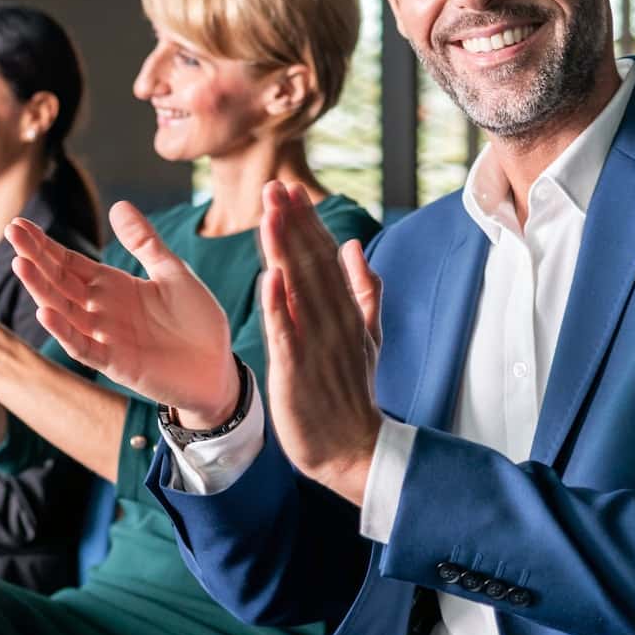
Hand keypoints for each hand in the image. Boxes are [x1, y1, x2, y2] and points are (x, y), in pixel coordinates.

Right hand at [7, 199, 238, 425]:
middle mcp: (101, 310)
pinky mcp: (116, 363)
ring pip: (64, 311)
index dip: (45, 245)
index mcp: (113, 286)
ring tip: (19, 265)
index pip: (70, 262)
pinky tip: (45, 313)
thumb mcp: (173, 272)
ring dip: (41, 289)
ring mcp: (105, 337)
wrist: (218, 368)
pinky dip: (64, 331)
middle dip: (35, 257)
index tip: (19, 224)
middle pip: (60, 281)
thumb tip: (118, 205)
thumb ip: (144, 243)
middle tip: (10, 231)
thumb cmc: (197, 321)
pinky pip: (83, 347)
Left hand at [259, 182, 383, 504]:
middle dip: (292, 224)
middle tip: (274, 186)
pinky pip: (287, 332)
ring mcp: (317, 345)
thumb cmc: (352, 391)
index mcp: (346, 312)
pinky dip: (278, 305)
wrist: (354, 448)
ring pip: (299, 289)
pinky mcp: (298, 371)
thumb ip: (363, 290)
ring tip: (269, 214)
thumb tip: (356, 246)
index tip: (289, 190)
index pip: (325, 258)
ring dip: (284, 250)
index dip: (307, 223)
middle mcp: (334, 322)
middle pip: (311, 264)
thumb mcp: (365, 336)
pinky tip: (269, 276)